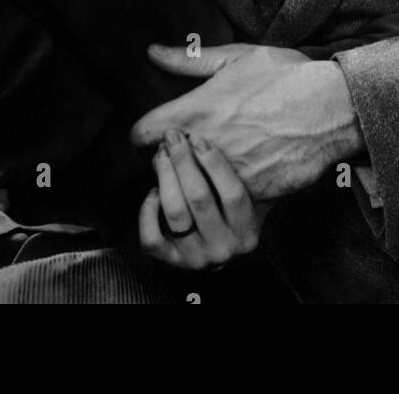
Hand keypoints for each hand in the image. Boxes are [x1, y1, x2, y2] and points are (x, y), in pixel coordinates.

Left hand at [131, 44, 362, 199]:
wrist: (334, 108)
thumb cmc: (286, 77)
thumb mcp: (237, 56)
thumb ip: (189, 59)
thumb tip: (152, 51)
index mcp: (195, 112)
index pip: (140, 135)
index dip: (143, 135)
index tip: (155, 134)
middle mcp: (206, 147)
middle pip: (159, 169)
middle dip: (162, 162)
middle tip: (178, 155)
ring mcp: (229, 175)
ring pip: (188, 194)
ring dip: (189, 185)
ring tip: (202, 172)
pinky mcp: (254, 196)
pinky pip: (225, 206)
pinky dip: (224, 199)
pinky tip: (233, 182)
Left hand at [138, 129, 270, 270]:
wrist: (219, 249)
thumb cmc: (232, 213)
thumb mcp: (250, 196)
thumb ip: (243, 174)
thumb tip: (218, 137)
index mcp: (247, 233)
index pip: (233, 194)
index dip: (215, 163)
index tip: (199, 138)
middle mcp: (223, 250)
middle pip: (200, 199)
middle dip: (184, 162)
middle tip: (173, 137)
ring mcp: (196, 258)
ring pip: (176, 214)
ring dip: (165, 178)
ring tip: (162, 155)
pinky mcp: (172, 261)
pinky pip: (152, 238)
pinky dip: (148, 212)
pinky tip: (154, 191)